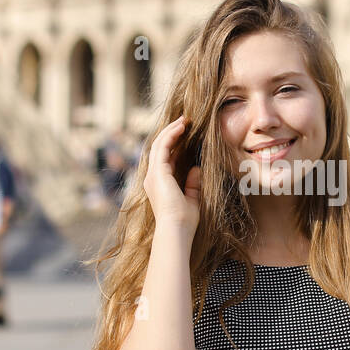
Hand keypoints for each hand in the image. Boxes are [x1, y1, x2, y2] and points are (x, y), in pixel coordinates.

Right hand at [144, 115, 201, 233]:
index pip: (165, 158)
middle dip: (172, 133)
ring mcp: (153, 174)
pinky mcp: (157, 172)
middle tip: (185, 121)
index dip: (175, 144)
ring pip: (159, 144)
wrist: (176, 230)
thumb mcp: (192, 199)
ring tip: (184, 120)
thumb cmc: (184, 221)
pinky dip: (172, 135)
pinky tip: (182, 127)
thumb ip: (192, 184)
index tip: (186, 134)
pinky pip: (163, 146)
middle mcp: (152, 178)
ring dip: (172, 130)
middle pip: (160, 148)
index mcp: (159, 184)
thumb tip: (196, 168)